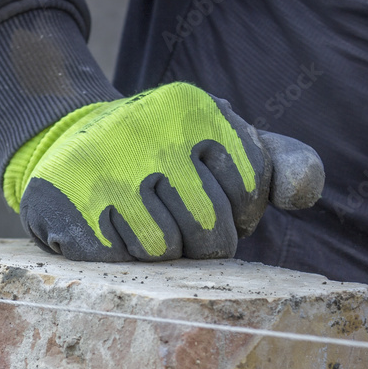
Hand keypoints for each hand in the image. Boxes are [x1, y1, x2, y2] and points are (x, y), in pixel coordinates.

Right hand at [2, 82, 323, 260]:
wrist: (66, 141)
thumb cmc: (162, 153)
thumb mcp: (221, 140)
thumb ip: (278, 163)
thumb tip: (301, 197)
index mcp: (193, 108)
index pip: (249, 189)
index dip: (241, 213)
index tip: (217, 201)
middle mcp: (147, 131)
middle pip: (210, 229)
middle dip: (205, 244)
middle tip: (186, 230)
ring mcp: (104, 168)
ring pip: (163, 250)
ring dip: (161, 253)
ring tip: (146, 226)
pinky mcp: (68, 203)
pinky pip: (118, 260)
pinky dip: (121, 256)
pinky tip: (111, 230)